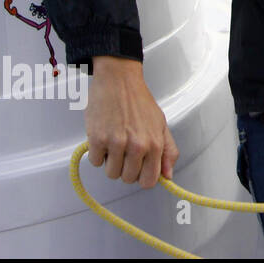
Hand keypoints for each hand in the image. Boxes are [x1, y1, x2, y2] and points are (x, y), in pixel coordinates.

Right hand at [86, 55, 178, 188]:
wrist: (119, 82)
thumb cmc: (140, 101)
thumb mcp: (161, 124)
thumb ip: (167, 151)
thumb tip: (168, 176)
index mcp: (155, 144)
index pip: (149, 181)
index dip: (142, 177)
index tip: (139, 169)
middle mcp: (137, 146)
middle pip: (127, 179)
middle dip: (125, 169)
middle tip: (125, 151)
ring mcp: (116, 143)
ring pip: (111, 173)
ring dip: (111, 162)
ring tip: (115, 143)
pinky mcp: (97, 139)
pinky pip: (95, 162)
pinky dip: (97, 153)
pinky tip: (104, 137)